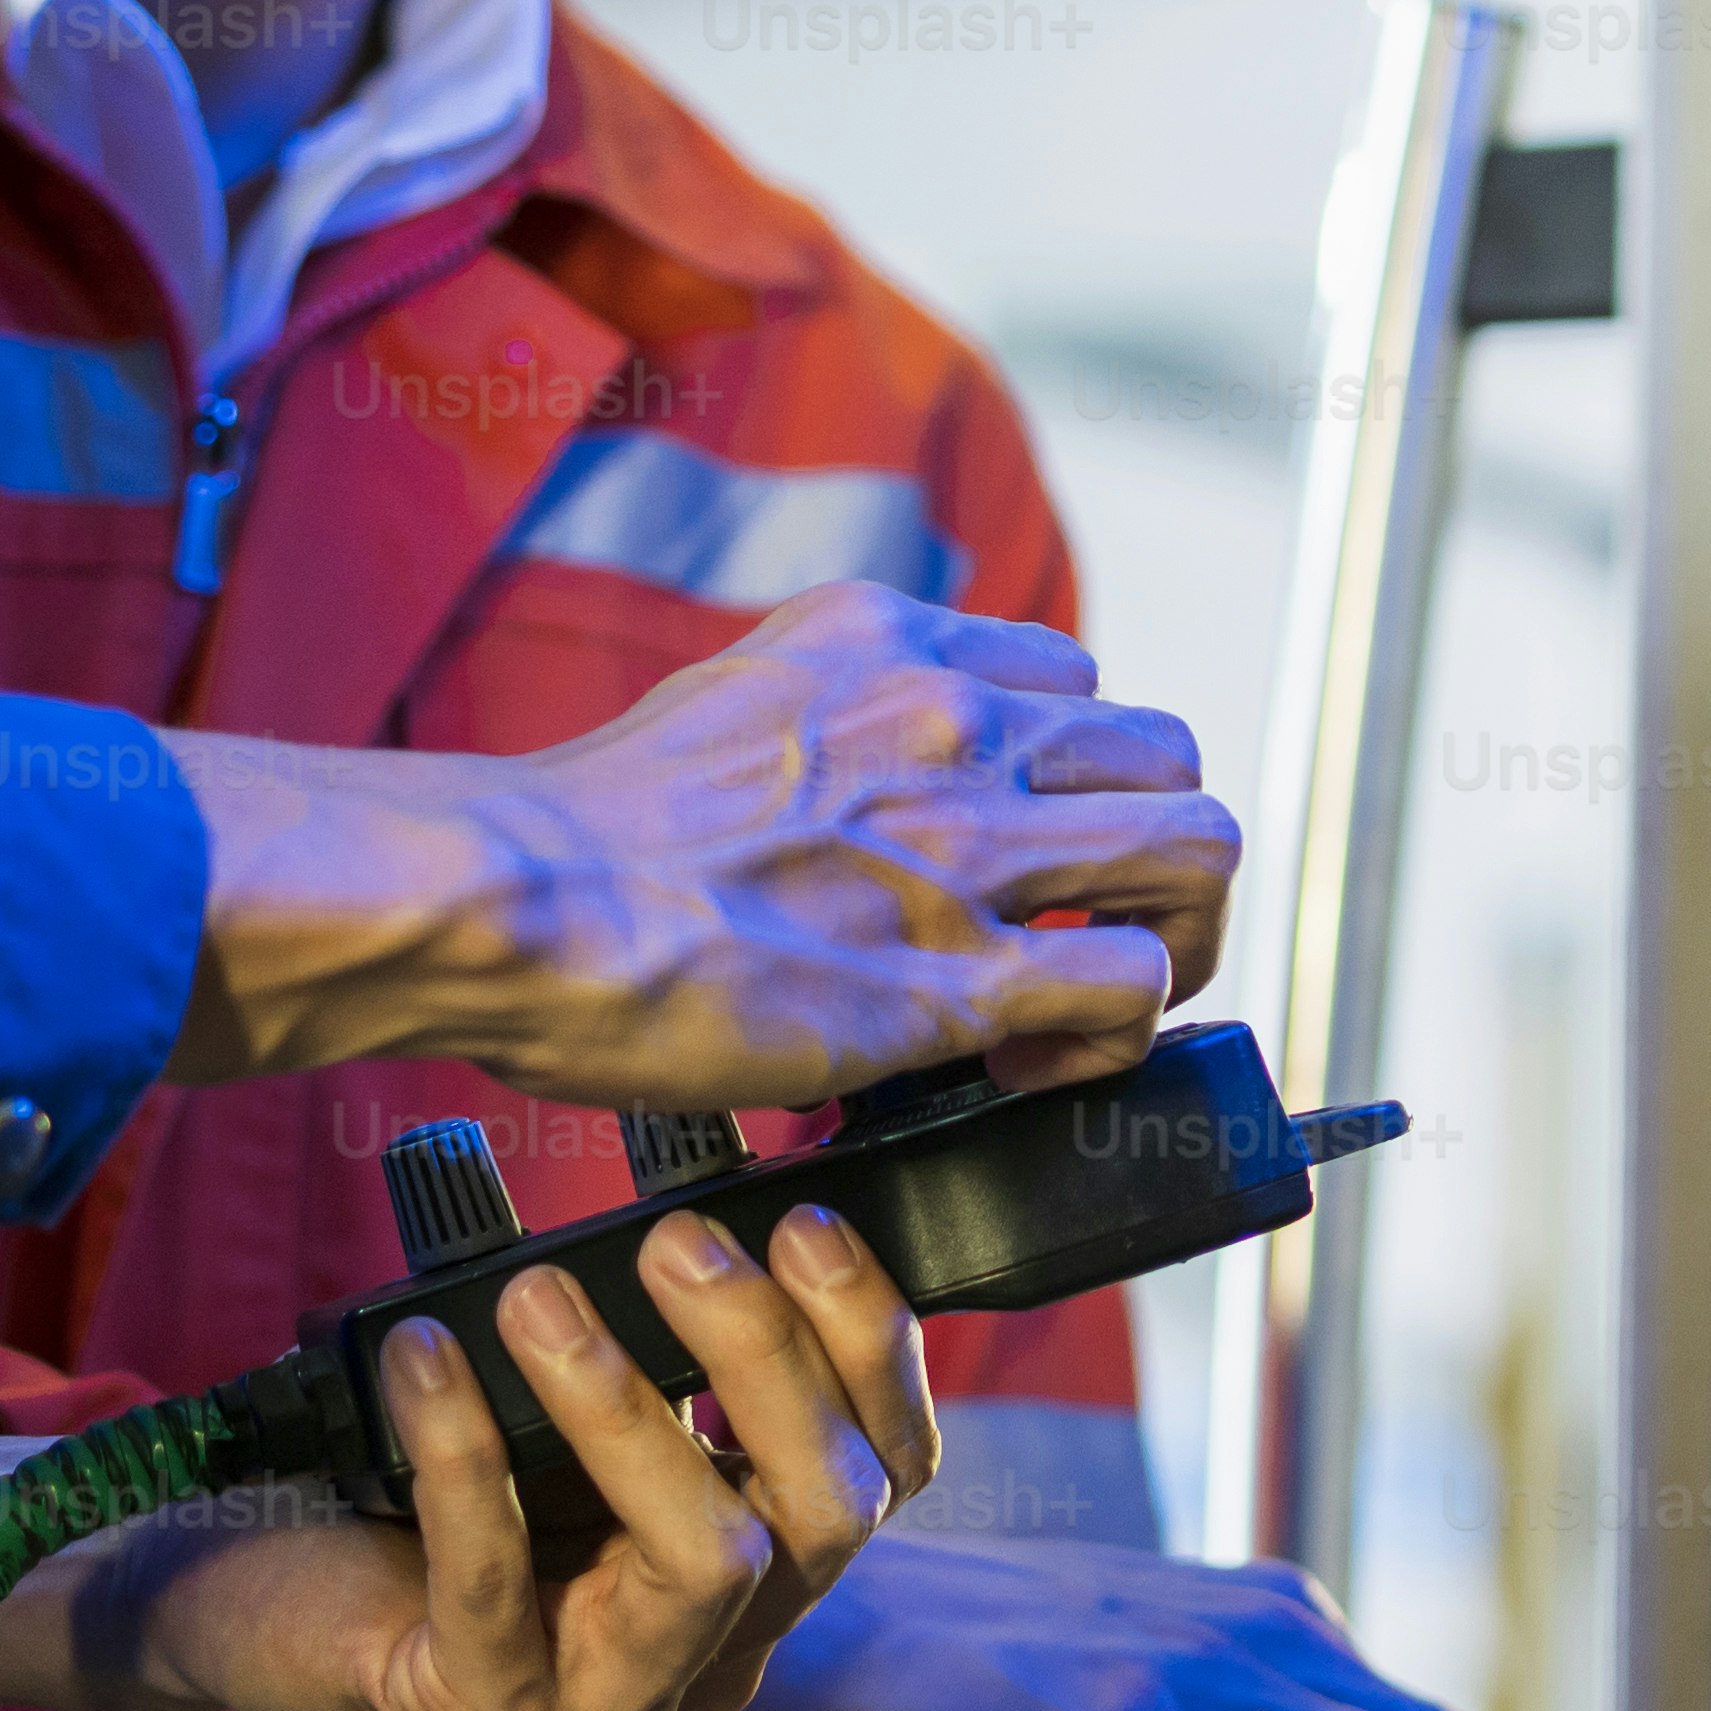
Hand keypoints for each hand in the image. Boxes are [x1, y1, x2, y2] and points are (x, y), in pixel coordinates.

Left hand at [0, 1201, 936, 1710]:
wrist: (220, 1587)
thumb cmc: (391, 1476)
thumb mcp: (549, 1400)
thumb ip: (645, 1334)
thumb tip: (698, 1192)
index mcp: (752, 1566)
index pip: (884, 1474)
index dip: (876, 1351)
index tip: (808, 1220)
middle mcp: (708, 1652)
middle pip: (828, 1519)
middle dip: (774, 1362)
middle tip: (679, 1240)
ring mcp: (604, 1709)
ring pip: (707, 1563)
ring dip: (630, 1411)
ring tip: (538, 1296)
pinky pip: (498, 1587)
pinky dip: (466, 1456)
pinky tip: (421, 1359)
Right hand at [163, 584, 1234, 1106]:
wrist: (513, 898)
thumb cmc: (583, 832)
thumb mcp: (730, 698)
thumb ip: (825, 717)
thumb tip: (855, 782)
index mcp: (890, 646)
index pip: (1072, 682)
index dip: (1075, 778)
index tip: (1033, 848)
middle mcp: (952, 721)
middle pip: (1168, 755)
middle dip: (1154, 850)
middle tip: (1102, 925)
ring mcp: (968, 842)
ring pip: (1197, 851)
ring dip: (1176, 934)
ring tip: (1108, 995)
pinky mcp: (958, 972)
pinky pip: (1133, 984)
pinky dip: (1118, 1033)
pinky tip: (1040, 1064)